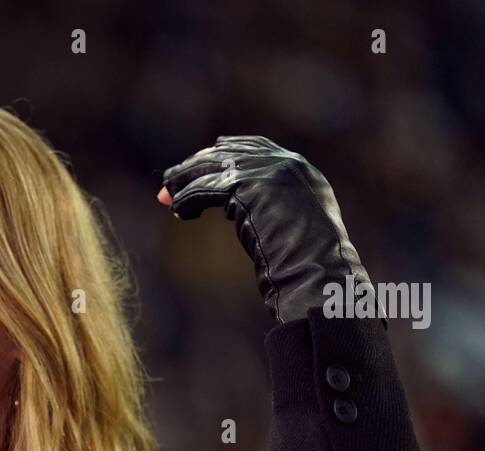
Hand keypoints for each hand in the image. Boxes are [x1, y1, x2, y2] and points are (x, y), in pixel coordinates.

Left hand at [158, 135, 378, 326]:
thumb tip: (242, 204)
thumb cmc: (308, 261)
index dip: (221, 154)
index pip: (253, 147)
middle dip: (195, 168)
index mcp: (300, 169)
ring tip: (166, 197)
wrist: (318, 269)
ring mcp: (269, 172)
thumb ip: (275, 205)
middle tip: (170, 182)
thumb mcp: (296, 223)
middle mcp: (286, 163)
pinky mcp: (250, 187)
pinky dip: (188, 198)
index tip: (198, 163)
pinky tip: (180, 211)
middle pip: (228, 154)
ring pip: (213, 168)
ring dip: (185, 183)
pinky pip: (207, 188)